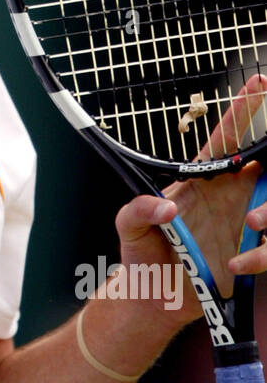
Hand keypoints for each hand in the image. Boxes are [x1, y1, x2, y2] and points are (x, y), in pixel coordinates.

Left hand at [115, 76, 266, 322]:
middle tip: (258, 187)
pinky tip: (235, 265)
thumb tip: (165, 207)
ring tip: (250, 224)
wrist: (154, 298)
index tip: (259, 84)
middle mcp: (233, 195)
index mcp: (205, 180)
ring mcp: (247, 223)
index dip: (244, 110)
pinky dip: (260, 256)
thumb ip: (137, 209)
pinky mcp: (254, 252)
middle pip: (265, 168)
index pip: (228, 138)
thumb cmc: (143, 255)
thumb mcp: (128, 227)